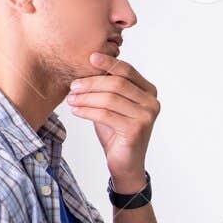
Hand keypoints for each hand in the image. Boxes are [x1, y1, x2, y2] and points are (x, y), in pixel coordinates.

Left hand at [66, 53, 159, 186]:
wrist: (126, 164)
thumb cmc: (117, 133)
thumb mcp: (112, 105)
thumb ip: (108, 87)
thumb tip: (88, 65)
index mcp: (149, 91)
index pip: (127, 70)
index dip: (108, 62)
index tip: (89, 57)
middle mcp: (152, 102)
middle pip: (117, 84)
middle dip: (91, 83)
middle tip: (72, 86)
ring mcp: (146, 117)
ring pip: (109, 99)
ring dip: (86, 98)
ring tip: (71, 99)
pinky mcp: (136, 130)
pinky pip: (106, 115)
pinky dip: (87, 111)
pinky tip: (76, 111)